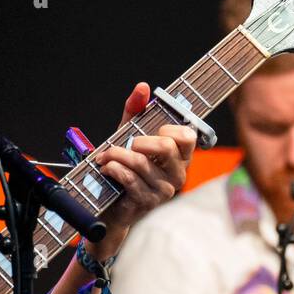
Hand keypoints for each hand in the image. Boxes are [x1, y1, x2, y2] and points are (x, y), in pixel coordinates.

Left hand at [84, 81, 197, 260]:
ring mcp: (164, 190)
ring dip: (116, 155)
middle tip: (125, 145)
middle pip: (165, 146)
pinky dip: (112, 168)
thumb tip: (142, 87)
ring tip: (105, 157)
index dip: (166, 129)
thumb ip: (136, 111)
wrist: (110, 207)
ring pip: (140, 162)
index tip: (149, 132)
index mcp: (181, 157)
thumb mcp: (129, 136)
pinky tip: (106, 168)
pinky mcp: (147, 202)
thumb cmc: (124, 169)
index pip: (188, 136)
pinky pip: (128, 178)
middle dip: (137, 141)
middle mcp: (178, 174)